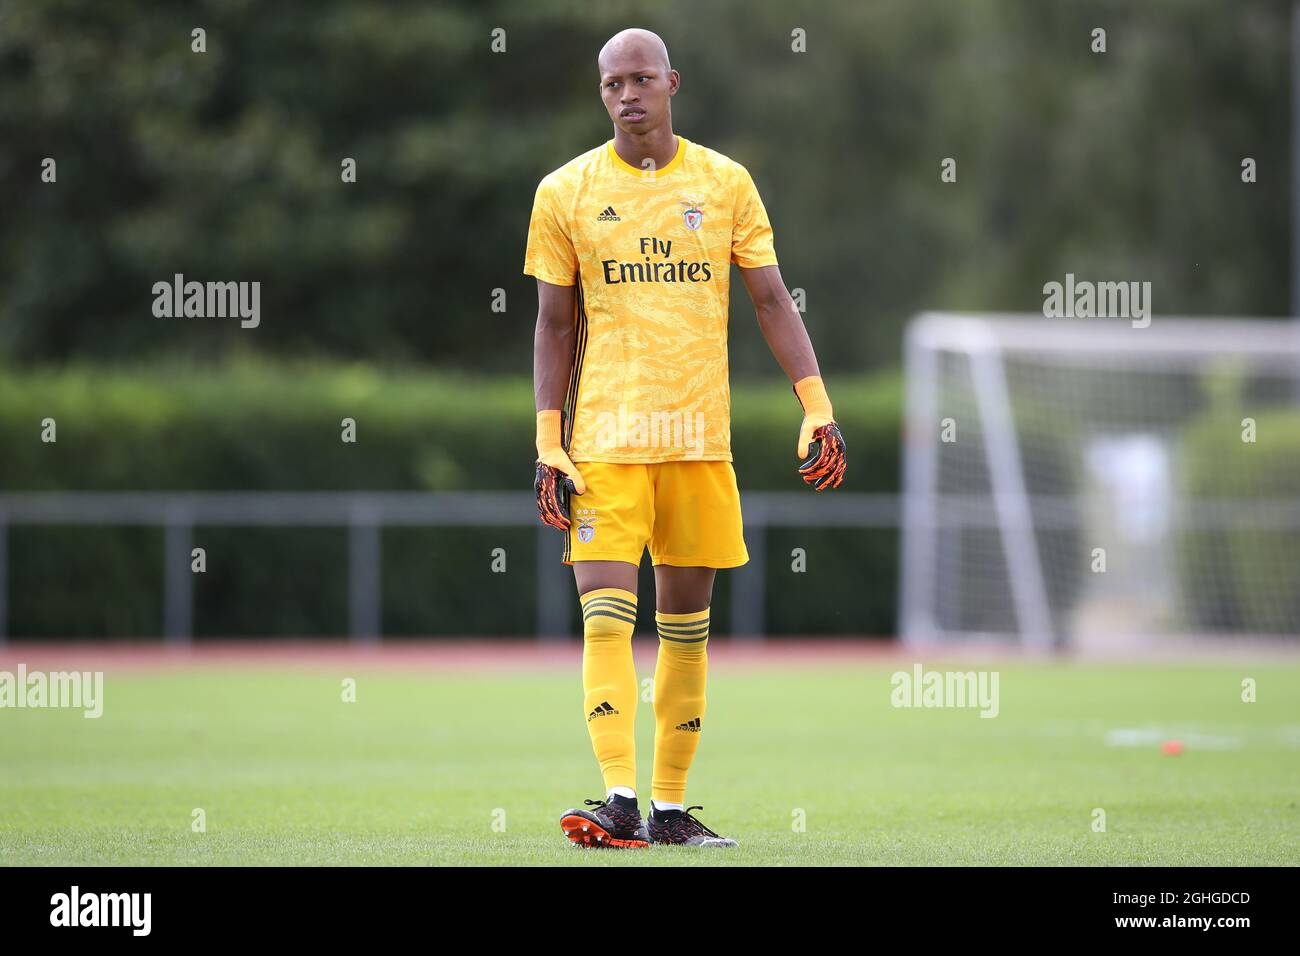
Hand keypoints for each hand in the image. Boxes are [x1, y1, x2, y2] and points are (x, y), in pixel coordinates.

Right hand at [534, 410, 584, 529]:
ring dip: (550, 519)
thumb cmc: (559, 458)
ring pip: (542, 508)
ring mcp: (539, 489)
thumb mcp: (568, 465)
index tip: (567, 522)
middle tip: (565, 528)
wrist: (548, 450)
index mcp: (546, 483)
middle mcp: (540, 488)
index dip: (560, 515)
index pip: (553, 504)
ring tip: (559, 527)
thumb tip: (580, 492)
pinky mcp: (540, 489)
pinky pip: (541, 504)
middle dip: (555, 520)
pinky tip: (550, 520)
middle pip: (546, 509)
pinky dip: (545, 513)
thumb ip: (575, 478)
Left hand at [798, 422, 845, 490]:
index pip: (822, 460)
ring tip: (817, 487)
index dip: (812, 468)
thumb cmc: (812, 423)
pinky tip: (834, 485)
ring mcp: (841, 450)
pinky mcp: (840, 452)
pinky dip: (839, 476)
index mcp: (830, 441)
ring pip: (837, 469)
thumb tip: (802, 457)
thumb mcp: (805, 430)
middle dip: (819, 477)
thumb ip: (803, 442)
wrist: (821, 415)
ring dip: (828, 479)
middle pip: (831, 467)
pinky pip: (841, 466)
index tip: (801, 471)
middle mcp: (838, 447)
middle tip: (806, 481)